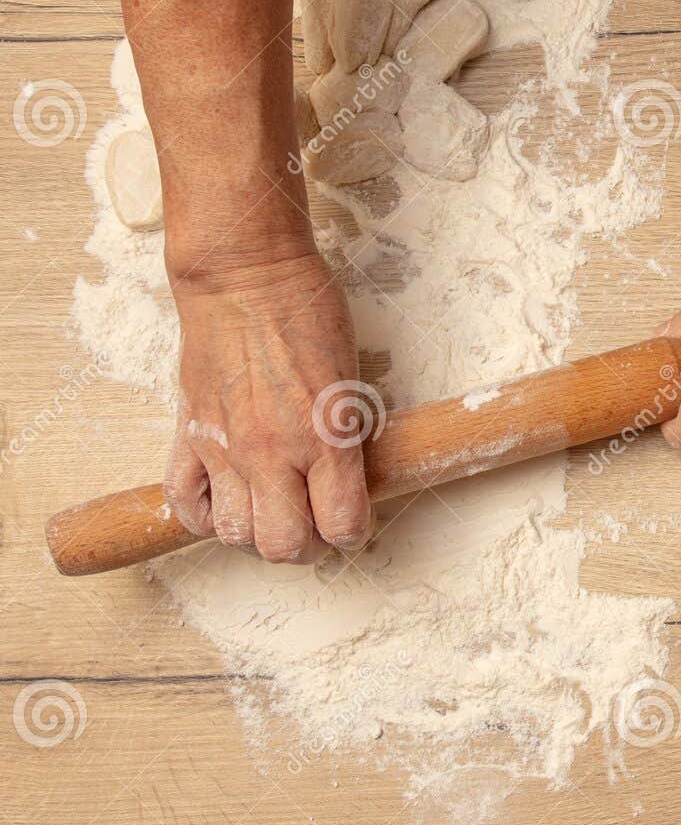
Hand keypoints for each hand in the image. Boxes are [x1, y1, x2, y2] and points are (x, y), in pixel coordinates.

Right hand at [165, 253, 371, 562]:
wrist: (245, 277)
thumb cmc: (307, 314)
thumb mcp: (352, 383)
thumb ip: (346, 443)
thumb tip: (348, 488)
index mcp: (325, 439)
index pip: (342, 526)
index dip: (352, 533)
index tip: (351, 521)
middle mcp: (272, 452)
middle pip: (285, 546)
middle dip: (307, 547)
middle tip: (313, 527)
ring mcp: (225, 447)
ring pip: (234, 535)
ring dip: (257, 536)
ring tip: (271, 515)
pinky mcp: (189, 434)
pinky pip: (184, 504)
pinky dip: (204, 517)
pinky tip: (226, 503)